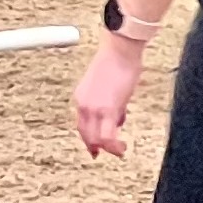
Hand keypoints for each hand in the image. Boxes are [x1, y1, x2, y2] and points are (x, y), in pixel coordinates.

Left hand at [72, 35, 146, 157]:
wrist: (119, 50)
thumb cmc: (116, 61)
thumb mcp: (106, 85)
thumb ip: (109, 103)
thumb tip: (117, 117)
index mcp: (81, 97)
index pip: (81, 124)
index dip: (88, 138)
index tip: (95, 146)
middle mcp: (83, 105)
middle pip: (86, 134)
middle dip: (96, 146)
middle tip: (107, 152)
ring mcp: (93, 109)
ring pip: (95, 139)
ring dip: (108, 148)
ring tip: (119, 150)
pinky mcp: (107, 110)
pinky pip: (107, 137)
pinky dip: (114, 147)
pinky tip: (121, 148)